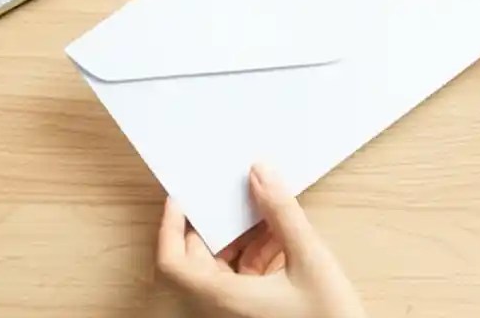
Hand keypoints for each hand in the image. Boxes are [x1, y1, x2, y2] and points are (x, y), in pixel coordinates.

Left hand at [157, 165, 366, 317]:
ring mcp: (234, 316)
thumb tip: (260, 175)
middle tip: (233, 198)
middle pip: (196, 262)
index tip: (181, 199)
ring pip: (220, 272)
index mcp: (221, 298)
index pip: (171, 262)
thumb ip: (282, 213)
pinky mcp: (251, 317)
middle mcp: (219, 310)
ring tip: (270, 218)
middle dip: (216, 228)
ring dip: (241, 243)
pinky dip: (254, 260)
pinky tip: (282, 240)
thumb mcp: (309, 259)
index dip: (170, 227)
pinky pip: (239, 284)